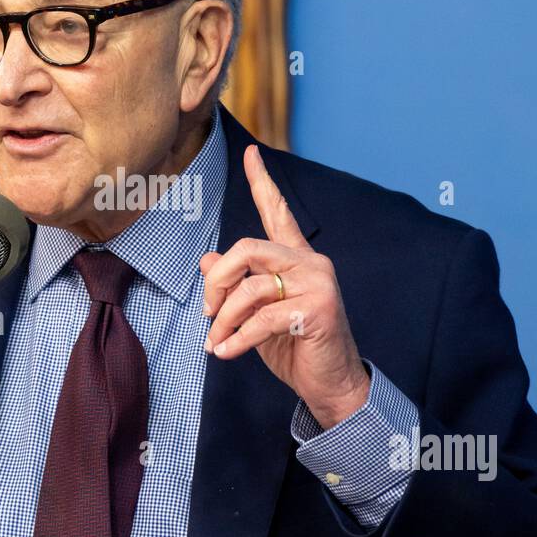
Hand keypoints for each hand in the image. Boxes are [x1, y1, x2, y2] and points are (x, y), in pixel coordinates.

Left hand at [200, 144, 369, 428]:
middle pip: (249, 247)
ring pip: (251, 288)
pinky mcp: (318, 310)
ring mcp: (318, 284)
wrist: (330, 383)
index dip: (263, 182)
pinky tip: (226, 353)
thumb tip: (207, 259)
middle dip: (219, 280)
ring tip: (215, 342)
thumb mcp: (255, 312)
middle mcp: (311, 263)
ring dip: (224, 320)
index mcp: (297, 257)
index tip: (251, 153)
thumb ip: (236, 284)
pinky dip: (236, 339)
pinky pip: (262, 319)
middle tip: (207, 311)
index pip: (278, 211)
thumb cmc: (294, 346)